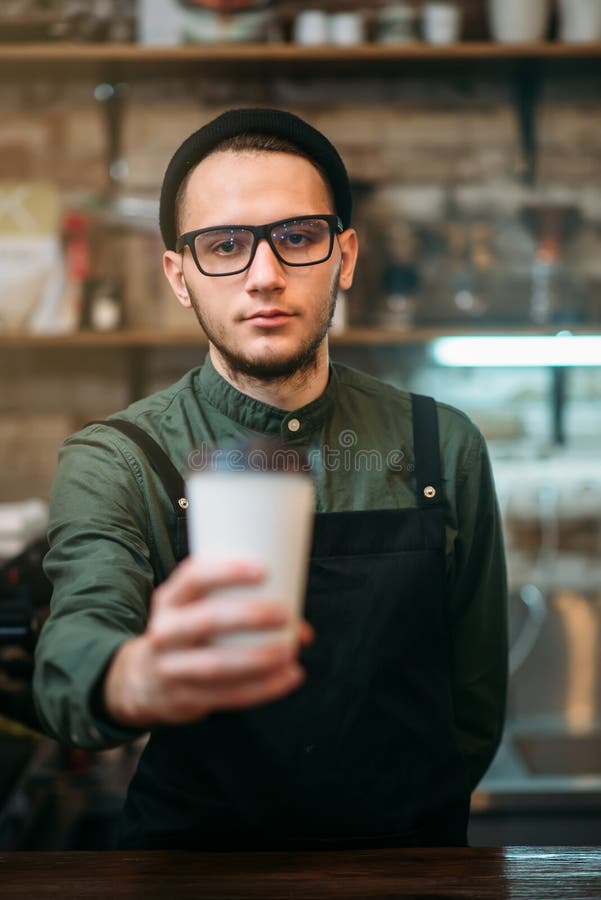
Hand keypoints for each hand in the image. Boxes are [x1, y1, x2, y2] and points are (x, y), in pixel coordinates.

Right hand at [103, 557, 312, 728]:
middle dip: (249, 616)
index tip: (264, 570)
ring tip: (290, 651)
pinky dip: (263, 688)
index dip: (227, 572)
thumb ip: (243, 609)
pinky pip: (227, 696)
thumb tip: (302, 628)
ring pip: (216, 665)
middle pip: (206, 620)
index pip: (193, 577)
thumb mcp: (196, 611)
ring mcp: (171, 668)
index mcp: (169, 600)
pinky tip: (289, 678)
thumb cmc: (188, 633)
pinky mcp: (185, 699)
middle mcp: (165, 632)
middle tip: (285, 614)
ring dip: (258, 658)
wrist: (143, 681)